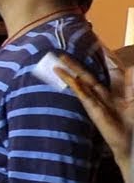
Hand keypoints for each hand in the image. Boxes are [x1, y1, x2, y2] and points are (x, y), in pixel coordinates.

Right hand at [56, 55, 131, 172]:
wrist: (129, 140)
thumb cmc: (131, 120)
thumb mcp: (133, 97)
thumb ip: (131, 81)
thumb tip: (131, 67)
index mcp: (115, 88)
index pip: (108, 67)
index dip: (103, 54)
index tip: (96, 41)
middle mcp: (102, 93)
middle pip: (87, 74)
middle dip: (75, 64)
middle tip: (61, 53)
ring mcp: (96, 101)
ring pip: (81, 84)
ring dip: (69, 74)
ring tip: (57, 65)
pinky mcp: (94, 110)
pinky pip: (84, 96)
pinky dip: (78, 88)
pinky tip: (71, 80)